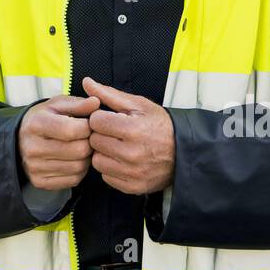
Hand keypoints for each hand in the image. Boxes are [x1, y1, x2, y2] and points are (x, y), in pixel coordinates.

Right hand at [17, 94, 100, 190]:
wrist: (20, 140)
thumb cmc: (43, 119)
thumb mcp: (57, 105)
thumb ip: (78, 104)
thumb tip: (96, 103)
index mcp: (36, 124)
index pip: (72, 130)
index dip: (88, 126)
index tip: (88, 123)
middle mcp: (33, 148)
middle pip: (79, 150)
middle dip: (89, 142)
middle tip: (87, 137)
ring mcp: (35, 167)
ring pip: (79, 167)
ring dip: (86, 157)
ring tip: (80, 147)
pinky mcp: (40, 182)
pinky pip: (73, 180)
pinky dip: (80, 170)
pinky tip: (73, 159)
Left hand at [82, 77, 174, 194]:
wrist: (184, 152)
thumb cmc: (159, 125)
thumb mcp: (138, 104)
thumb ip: (109, 94)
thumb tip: (86, 82)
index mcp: (133, 129)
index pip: (95, 121)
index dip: (100, 118)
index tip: (110, 119)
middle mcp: (131, 153)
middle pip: (94, 141)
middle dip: (101, 135)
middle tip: (114, 133)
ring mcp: (132, 172)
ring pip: (97, 161)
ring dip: (103, 153)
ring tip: (117, 146)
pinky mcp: (133, 187)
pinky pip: (106, 176)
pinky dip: (111, 168)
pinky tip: (122, 160)